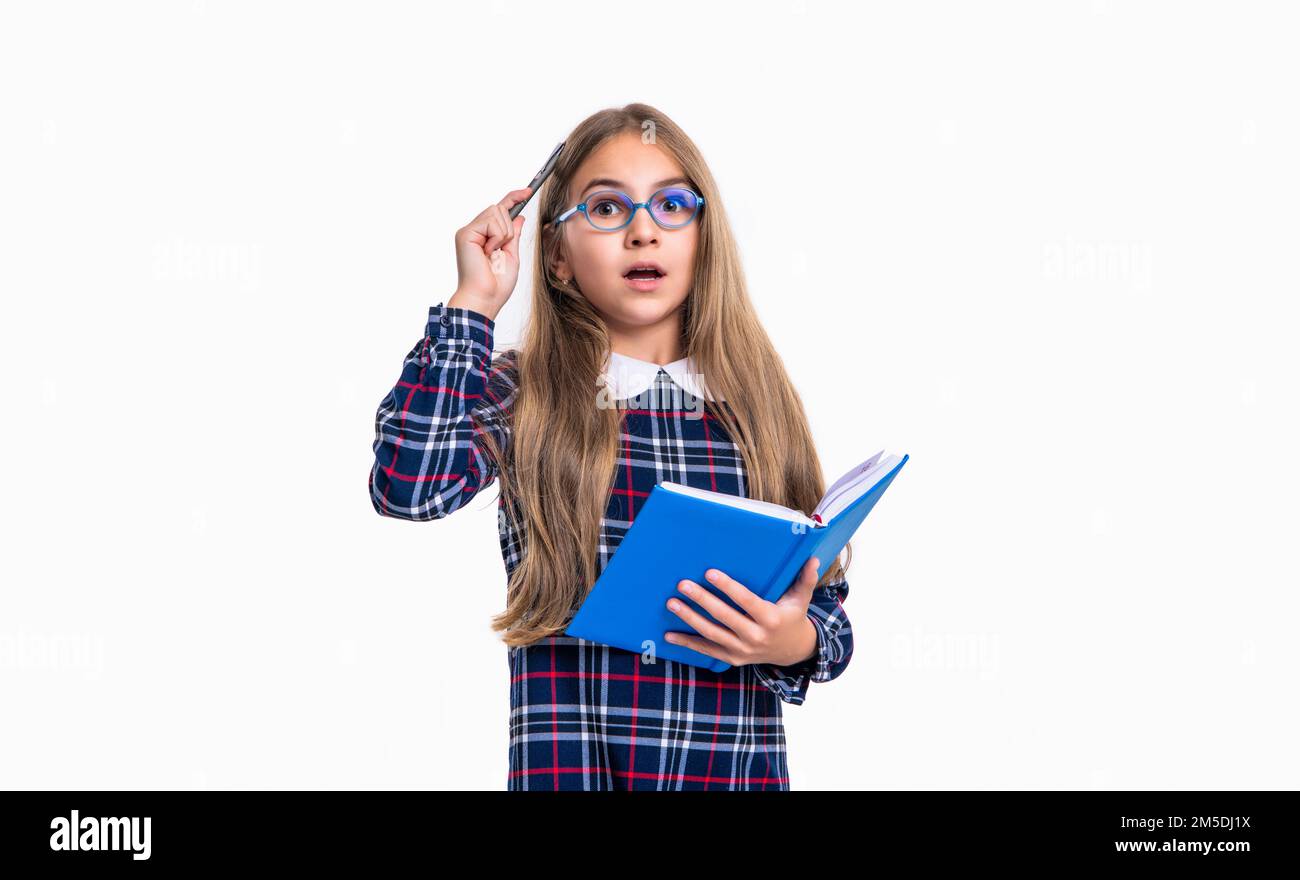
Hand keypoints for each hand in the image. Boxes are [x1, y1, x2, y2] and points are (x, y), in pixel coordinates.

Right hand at [448, 187, 531, 320]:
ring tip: (494, 253)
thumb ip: (514, 235)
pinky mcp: (465, 233)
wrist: (485, 298)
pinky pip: (491, 222)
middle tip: (501, 249)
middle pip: (499, 208)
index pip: (499, 210)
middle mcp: (475, 231)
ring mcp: (469, 232)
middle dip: (508, 228)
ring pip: (496, 212)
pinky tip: (488, 252)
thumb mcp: (512, 255)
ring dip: (503, 234)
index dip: (513, 198)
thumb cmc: (497, 284)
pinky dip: (497, 237)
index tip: (527, 191)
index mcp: (485, 236)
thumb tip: (519, 217)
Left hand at [663, 557, 821, 667]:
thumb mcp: (801, 599)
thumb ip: (806, 579)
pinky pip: (707, 650)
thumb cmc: (792, 617)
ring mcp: (743, 650)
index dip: (727, 587)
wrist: (794, 652)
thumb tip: (814, 559)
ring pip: (712, 634)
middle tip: (682, 584)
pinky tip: (669, 635)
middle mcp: (756, 636)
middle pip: (724, 617)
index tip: (709, 573)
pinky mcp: (733, 659)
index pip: (745, 601)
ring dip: (690, 619)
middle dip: (702, 600)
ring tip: (672, 603)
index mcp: (771, 618)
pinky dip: (688, 643)